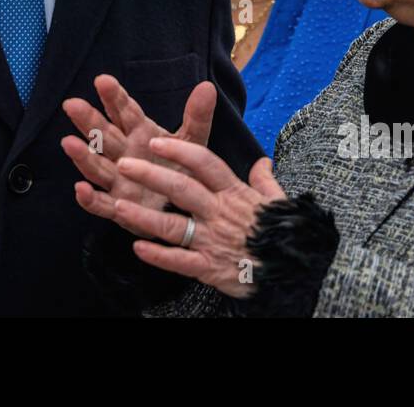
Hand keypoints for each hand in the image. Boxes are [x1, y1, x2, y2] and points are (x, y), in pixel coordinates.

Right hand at [61, 74, 215, 232]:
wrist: (186, 204)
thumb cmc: (182, 166)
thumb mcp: (193, 141)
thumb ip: (197, 117)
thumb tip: (207, 86)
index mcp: (140, 132)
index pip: (125, 111)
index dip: (114, 97)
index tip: (103, 80)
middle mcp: (124, 153)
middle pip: (104, 135)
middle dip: (88, 121)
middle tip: (72, 104)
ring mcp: (118, 180)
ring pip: (97, 166)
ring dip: (83, 156)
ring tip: (69, 143)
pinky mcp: (120, 206)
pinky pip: (101, 204)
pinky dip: (89, 200)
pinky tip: (80, 190)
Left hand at [112, 136, 284, 298]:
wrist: (296, 273)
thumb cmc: (285, 235)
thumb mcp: (278, 201)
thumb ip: (264, 180)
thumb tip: (263, 162)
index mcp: (234, 193)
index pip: (205, 163)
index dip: (180, 150)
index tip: (156, 141)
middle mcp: (220, 213)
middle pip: (182, 188)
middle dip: (151, 174)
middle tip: (124, 164)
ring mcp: (213, 241)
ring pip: (173, 226)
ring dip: (143, 216)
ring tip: (117, 206)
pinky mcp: (210, 269)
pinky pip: (180, 262)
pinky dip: (158, 256)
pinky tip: (137, 248)